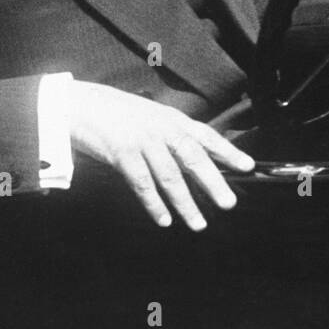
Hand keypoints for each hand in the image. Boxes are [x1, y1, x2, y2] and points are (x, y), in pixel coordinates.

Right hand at [66, 83, 254, 229]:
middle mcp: (161, 128)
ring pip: (170, 176)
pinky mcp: (121, 153)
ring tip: (198, 223)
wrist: (80, 105)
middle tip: (228, 203)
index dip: (228, 150)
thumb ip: (171, 134)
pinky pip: (143, 183)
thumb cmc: (117, 114)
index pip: (205, 135)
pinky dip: (154, 204)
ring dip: (185, 203)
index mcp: (171, 119)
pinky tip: (164, 219)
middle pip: (193, 156)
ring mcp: (142, 140)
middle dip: (212, 181)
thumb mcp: (150, 117)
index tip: (248, 166)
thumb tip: (196, 158)